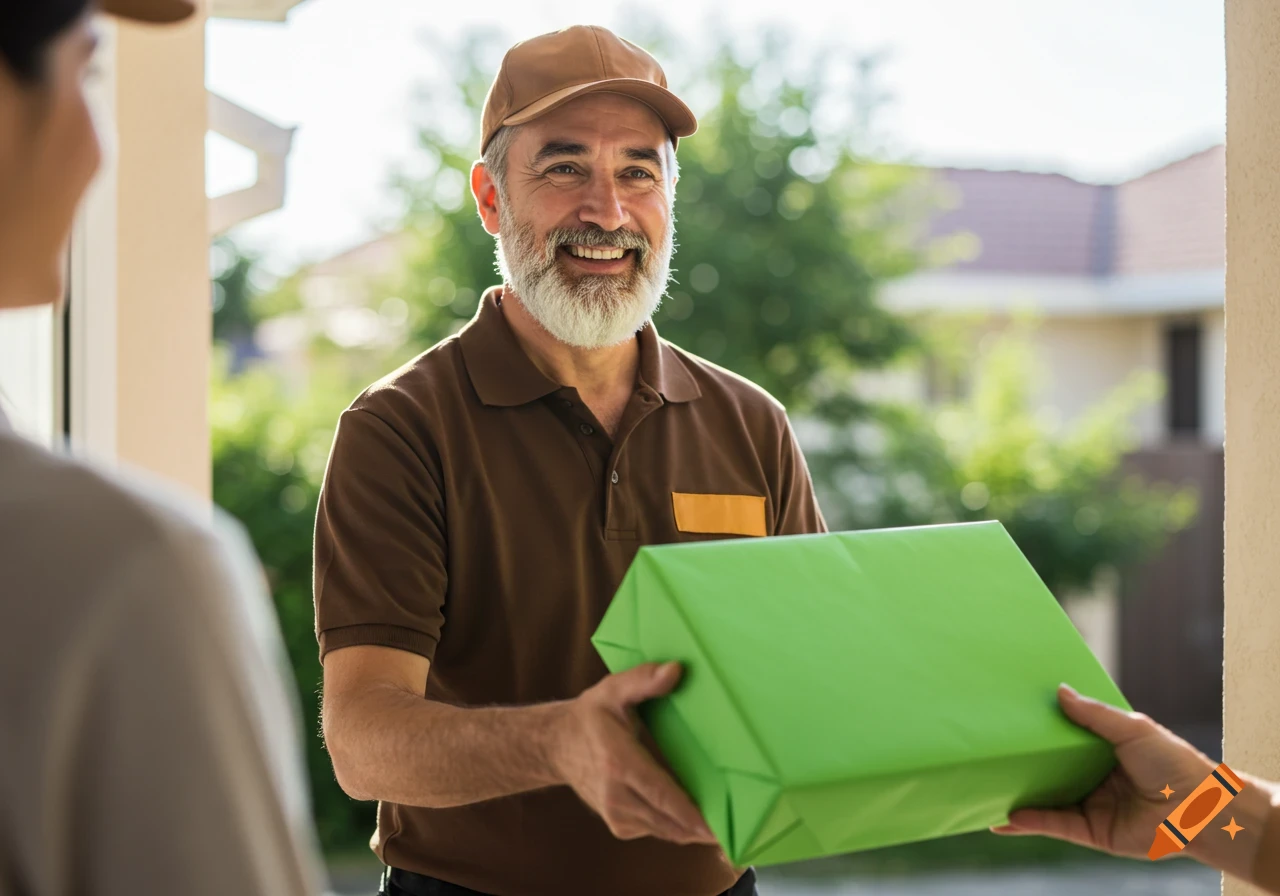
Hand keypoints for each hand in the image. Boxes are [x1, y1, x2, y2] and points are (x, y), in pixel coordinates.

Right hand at [551, 662, 718, 846]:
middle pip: (670, 821)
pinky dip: (677, 826)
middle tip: (739, 825)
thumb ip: (643, 680)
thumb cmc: (591, 716)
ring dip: (693, 829)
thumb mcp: (613, 690)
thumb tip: (676, 670)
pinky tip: (696, 817)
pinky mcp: (620, 825)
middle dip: (703, 827)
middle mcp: (617, 796)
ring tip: (725, 823)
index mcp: (619, 763)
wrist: (556, 746)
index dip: (692, 814)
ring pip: (665, 831)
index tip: (719, 826)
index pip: (663, 795)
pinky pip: (657, 830)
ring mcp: (617, 815)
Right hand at [990, 683, 1214, 858]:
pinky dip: (1030, 821)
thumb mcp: (1131, 728)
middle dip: (1021, 766)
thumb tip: (1059, 691)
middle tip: (988, 755)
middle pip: (1049, 771)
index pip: (1063, 740)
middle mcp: (1093, 778)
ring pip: (1046, 800)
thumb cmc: (1174, 763)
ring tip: (985, 791)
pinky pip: (1055, 824)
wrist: (1201, 810)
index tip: (1010, 720)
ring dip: (1017, 797)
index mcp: (1103, 751)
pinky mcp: (1092, 831)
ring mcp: (1091, 805)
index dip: (1039, 732)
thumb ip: (1094, 714)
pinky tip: (1007, 816)